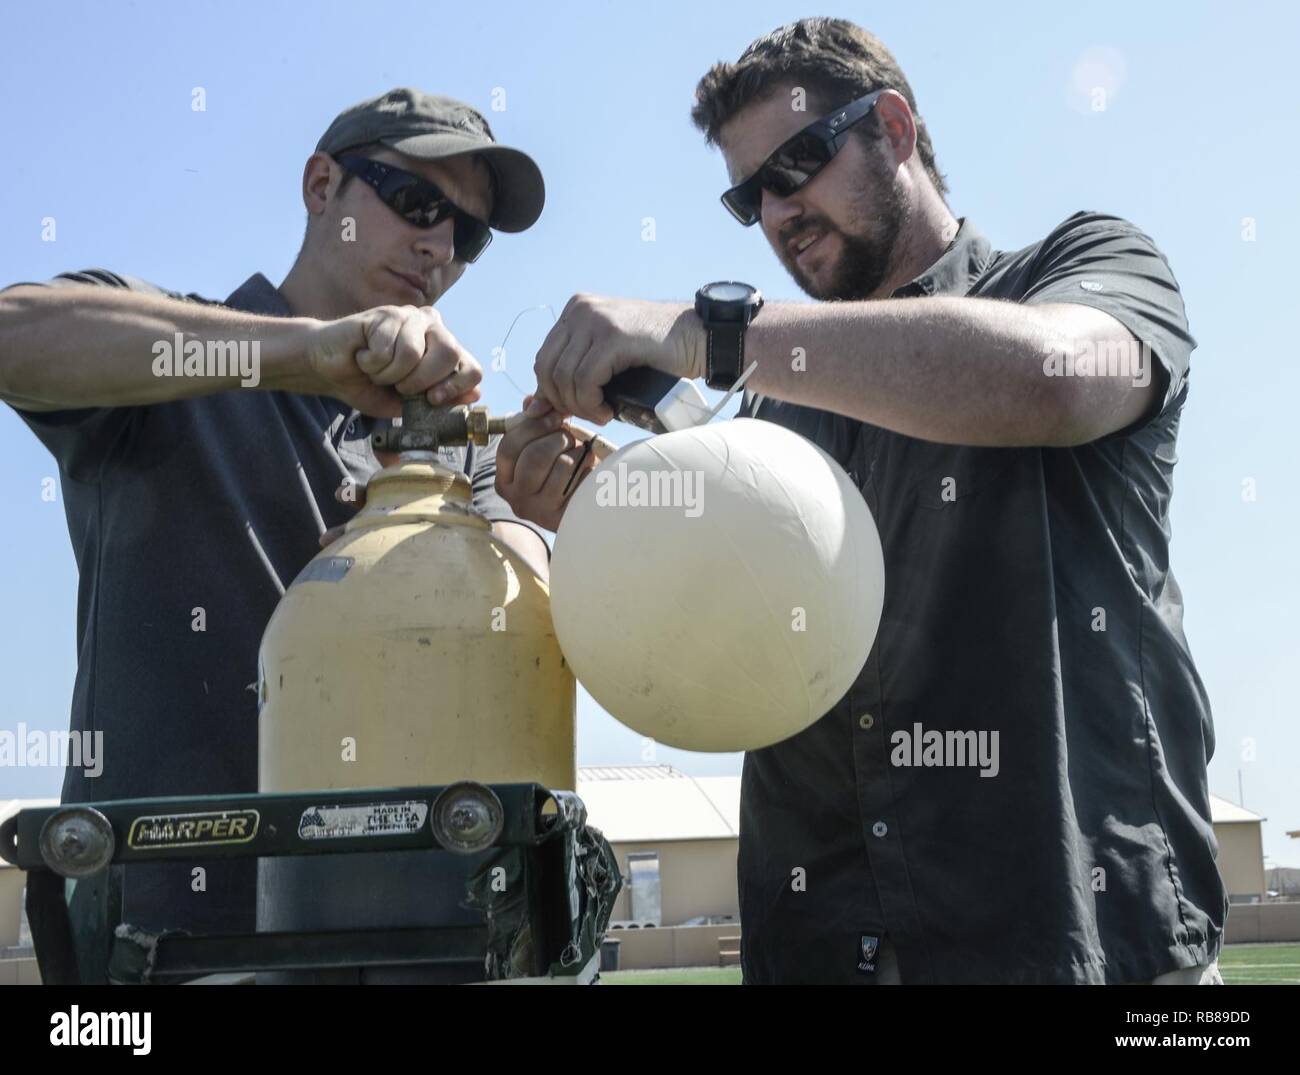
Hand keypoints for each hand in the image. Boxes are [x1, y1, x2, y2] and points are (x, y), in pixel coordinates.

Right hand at [302, 305, 482, 417]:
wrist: (328, 369)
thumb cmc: (368, 385)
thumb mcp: (407, 405)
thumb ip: (440, 401)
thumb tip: (475, 395)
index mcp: (444, 349)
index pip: (471, 368)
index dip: (456, 387)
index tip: (432, 399)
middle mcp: (433, 327)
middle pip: (449, 354)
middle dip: (419, 381)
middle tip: (397, 385)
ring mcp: (410, 316)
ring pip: (412, 353)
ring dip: (388, 374)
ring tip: (376, 368)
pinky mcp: (386, 313)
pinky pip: (386, 349)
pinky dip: (372, 363)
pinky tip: (363, 355)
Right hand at [495, 395, 603, 531]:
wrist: (580, 510)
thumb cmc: (558, 474)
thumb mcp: (541, 448)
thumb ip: (533, 424)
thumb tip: (529, 402)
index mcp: (505, 479)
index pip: (508, 447)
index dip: (533, 427)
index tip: (554, 417)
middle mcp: (516, 497)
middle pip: (533, 456)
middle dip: (557, 438)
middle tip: (569, 436)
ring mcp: (537, 510)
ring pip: (559, 465)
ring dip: (574, 451)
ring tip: (578, 451)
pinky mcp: (560, 515)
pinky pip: (576, 478)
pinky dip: (585, 465)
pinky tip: (586, 466)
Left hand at [533, 294, 703, 423]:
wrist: (696, 338)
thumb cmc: (654, 355)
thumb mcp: (605, 362)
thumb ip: (572, 375)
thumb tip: (532, 408)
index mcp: (575, 311)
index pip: (543, 361)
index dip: (552, 394)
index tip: (573, 412)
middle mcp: (580, 309)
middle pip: (546, 369)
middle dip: (564, 402)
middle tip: (591, 414)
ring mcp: (596, 320)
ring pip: (564, 377)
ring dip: (582, 406)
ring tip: (603, 413)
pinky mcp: (613, 336)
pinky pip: (585, 379)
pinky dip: (593, 402)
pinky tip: (608, 409)